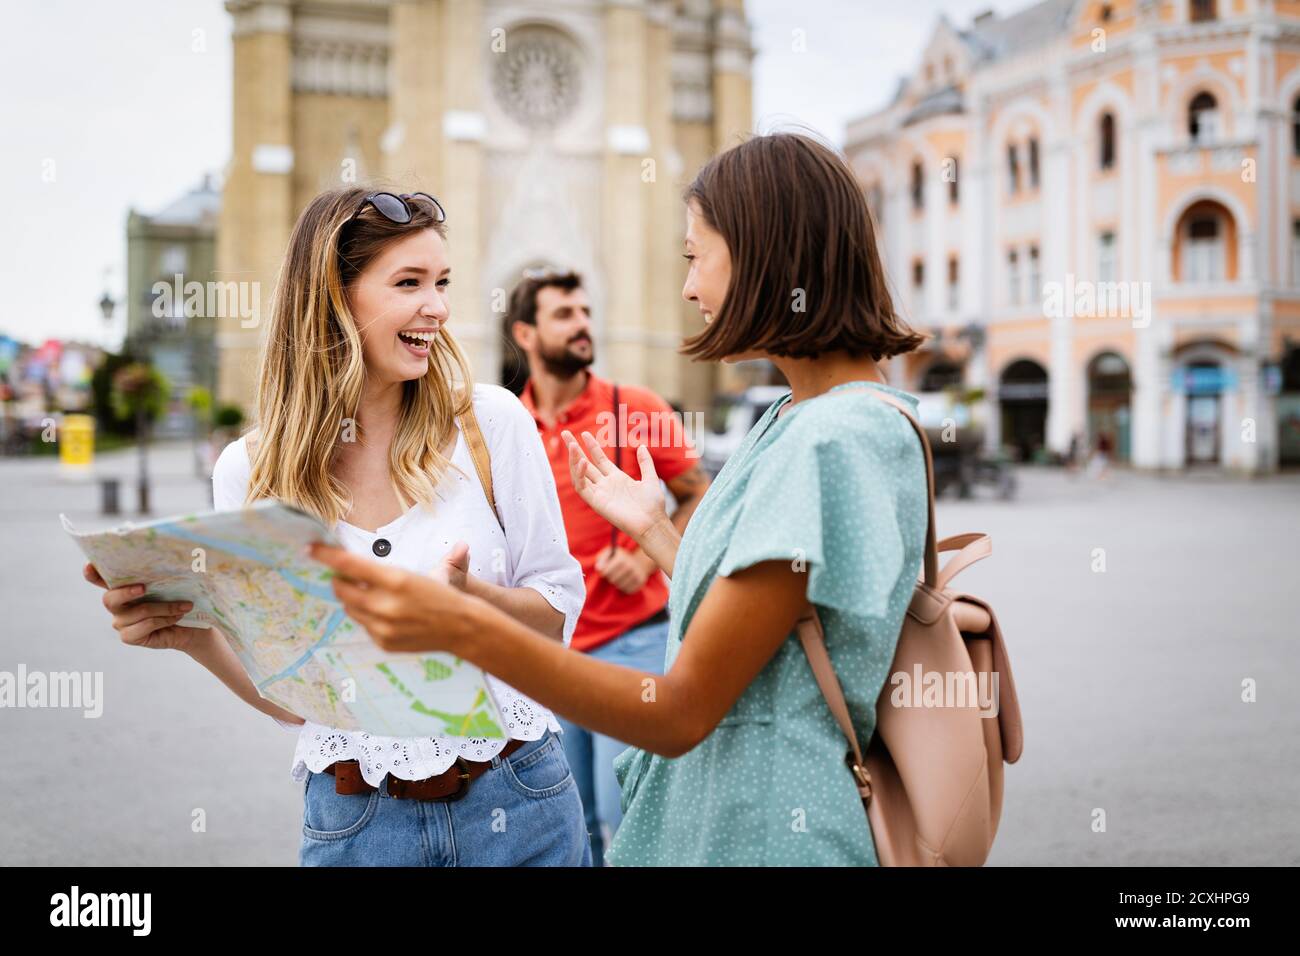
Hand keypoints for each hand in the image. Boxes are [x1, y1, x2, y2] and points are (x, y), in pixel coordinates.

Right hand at [81, 563, 207, 651]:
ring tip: (184, 605)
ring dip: (165, 607)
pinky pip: (147, 625)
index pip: (100, 579)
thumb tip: (173, 554)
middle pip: (109, 598)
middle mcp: (116, 605)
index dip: (92, 573)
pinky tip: (177, 617)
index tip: (89, 566)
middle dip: (126, 592)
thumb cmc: (180, 600)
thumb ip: (163, 573)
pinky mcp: (129, 636)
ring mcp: (120, 621)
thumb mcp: (173, 584)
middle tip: (144, 587)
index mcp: (122, 587)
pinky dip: (165, 619)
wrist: (191, 627)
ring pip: (139, 611)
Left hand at [308, 542, 472, 653]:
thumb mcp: (418, 573)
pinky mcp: (382, 642)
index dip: (326, 555)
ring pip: (349, 607)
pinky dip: (367, 616)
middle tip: (345, 574)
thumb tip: (352, 559)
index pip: (349, 564)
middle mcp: (384, 604)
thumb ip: (382, 567)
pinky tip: (384, 612)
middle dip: (339, 579)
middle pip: (341, 588)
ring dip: (352, 598)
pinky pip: (363, 624)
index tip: (309, 548)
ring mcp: (382, 626)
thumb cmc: (442, 595)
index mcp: (394, 579)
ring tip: (369, 593)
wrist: (462, 627)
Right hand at [562, 430, 666, 541]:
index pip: (599, 459)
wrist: (652, 522)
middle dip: (575, 449)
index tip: (585, 434)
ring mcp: (600, 493)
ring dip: (574, 460)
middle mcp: (605, 485)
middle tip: (566, 433)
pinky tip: (582, 463)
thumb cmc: (653, 505)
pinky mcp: (596, 502)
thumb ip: (645, 463)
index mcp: (617, 478)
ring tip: (572, 446)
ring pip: (580, 474)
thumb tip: (641, 446)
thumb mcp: (650, 479)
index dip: (592, 446)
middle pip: (585, 464)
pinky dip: (579, 475)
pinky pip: (583, 488)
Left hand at [595, 546, 655, 594]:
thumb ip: (602, 560)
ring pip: (620, 586)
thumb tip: (599, 568)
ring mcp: (637, 574)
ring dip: (617, 584)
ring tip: (618, 579)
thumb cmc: (619, 559)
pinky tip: (624, 582)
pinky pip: (628, 590)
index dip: (603, 573)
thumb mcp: (610, 554)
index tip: (603, 573)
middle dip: (610, 578)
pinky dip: (624, 588)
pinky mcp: (641, 582)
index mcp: (622, 558)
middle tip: (611, 576)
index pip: (607, 571)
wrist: (639, 561)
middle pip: (613, 580)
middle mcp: (631, 566)